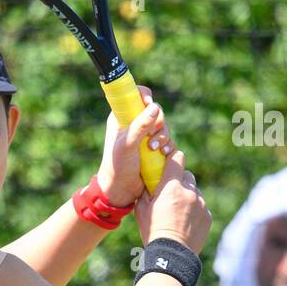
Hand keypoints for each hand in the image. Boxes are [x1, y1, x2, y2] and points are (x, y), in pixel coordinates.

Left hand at [96, 84, 173, 207]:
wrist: (121, 189)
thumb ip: (140, 126)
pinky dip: (168, 146)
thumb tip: (154, 107)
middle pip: (156, 111)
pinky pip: (169, 140)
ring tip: (154, 149)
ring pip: (164, 126)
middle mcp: (134, 123)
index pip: (136, 95)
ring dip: (163, 136)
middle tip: (151, 137)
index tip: (149, 105)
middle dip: (158, 123)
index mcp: (122, 117)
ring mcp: (145, 136)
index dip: (145, 96)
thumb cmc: (117, 166)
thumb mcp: (127, 144)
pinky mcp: (155, 148)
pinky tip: (162, 154)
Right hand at [133, 149, 211, 253]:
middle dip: (180, 181)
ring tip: (177, 213)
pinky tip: (185, 223)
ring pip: (195, 193)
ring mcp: (201, 204)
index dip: (173, 159)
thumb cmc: (152, 231)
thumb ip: (145, 192)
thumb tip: (146, 183)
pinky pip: (201, 207)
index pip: (178, 159)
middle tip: (170, 193)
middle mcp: (189, 192)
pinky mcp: (207, 216)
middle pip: (188, 176)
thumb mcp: (141, 210)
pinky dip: (194, 211)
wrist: (172, 253)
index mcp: (171, 186)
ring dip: (187, 198)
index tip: (169, 164)